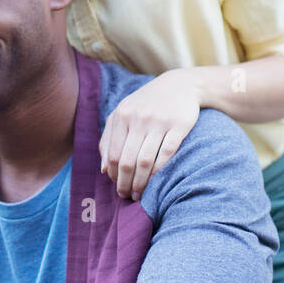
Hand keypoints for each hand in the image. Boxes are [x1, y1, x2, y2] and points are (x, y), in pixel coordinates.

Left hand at [98, 69, 200, 200]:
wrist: (179, 86)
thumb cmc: (146, 104)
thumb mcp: (123, 114)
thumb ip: (109, 139)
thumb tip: (103, 169)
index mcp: (122, 115)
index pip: (113, 154)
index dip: (113, 175)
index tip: (116, 186)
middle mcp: (139, 118)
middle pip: (127, 161)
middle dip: (125, 183)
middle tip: (126, 196)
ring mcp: (160, 122)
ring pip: (146, 161)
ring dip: (141, 182)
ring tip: (139, 193)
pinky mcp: (179, 125)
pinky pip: (167, 154)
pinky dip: (159, 171)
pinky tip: (156, 181)